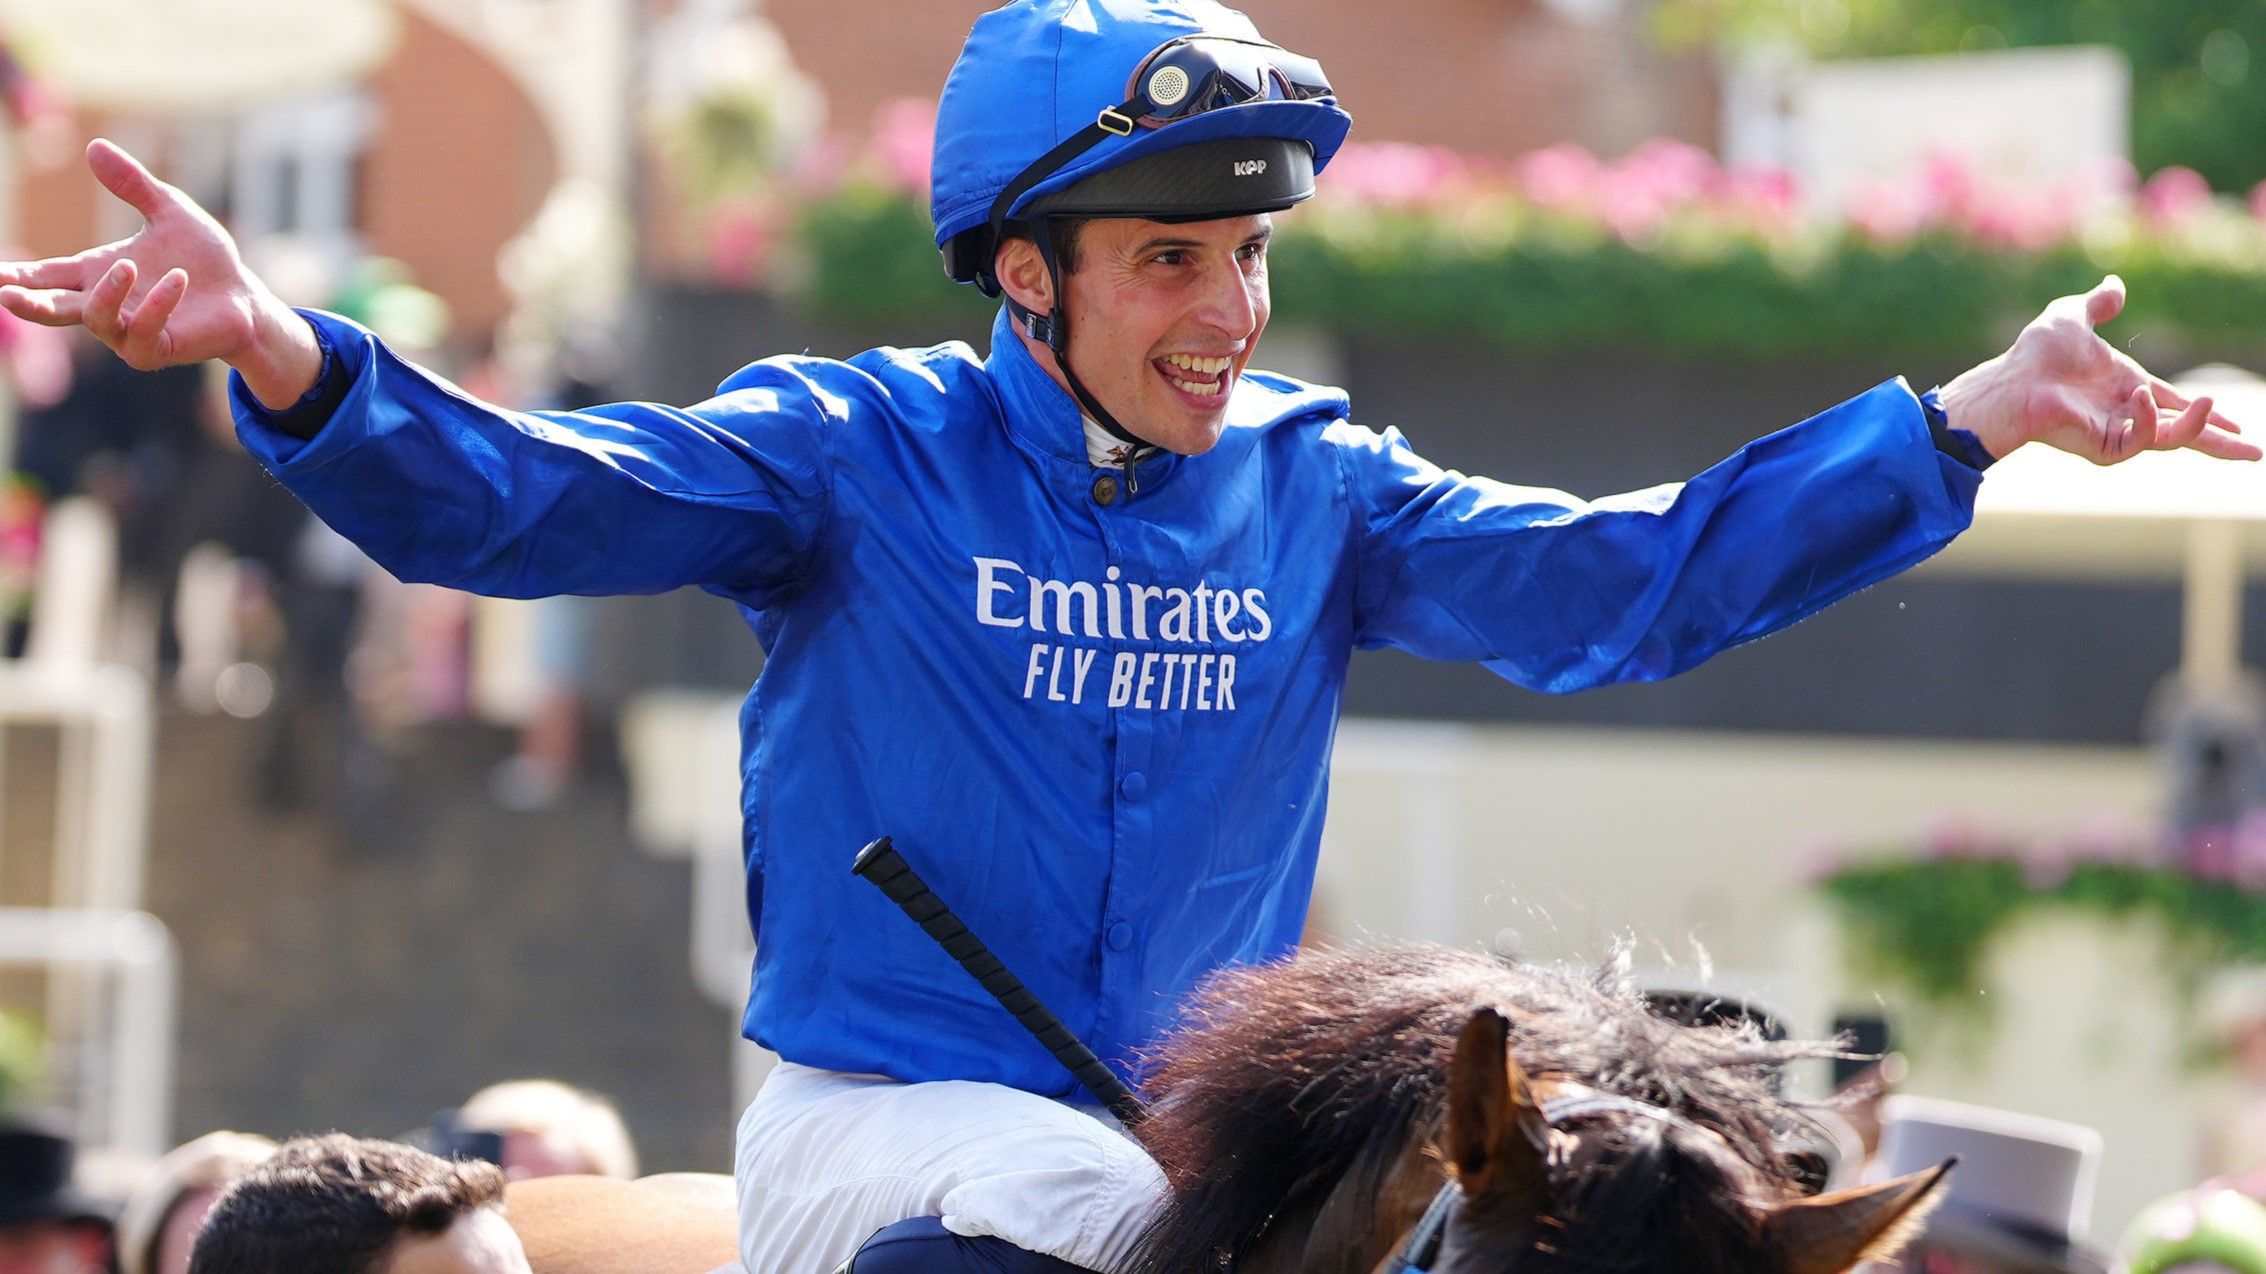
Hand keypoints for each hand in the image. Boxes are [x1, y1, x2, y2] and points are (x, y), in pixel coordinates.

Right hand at [0, 139, 321, 407]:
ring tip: (127, 267)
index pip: (48, 277)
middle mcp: (107, 307)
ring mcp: (130, 332)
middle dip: (28, 303)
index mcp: (98, 275)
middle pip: (54, 309)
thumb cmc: (203, 259)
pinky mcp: (158, 349)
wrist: (244, 296)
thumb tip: (94, 147)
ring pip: (98, 320)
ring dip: (108, 294)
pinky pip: (145, 333)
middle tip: (4, 294)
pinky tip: (177, 280)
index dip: (19, 276)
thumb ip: (133, 185)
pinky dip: (157, 306)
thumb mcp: (169, 212)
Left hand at [1936, 275, 2259, 464]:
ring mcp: (2117, 432)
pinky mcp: (2106, 448)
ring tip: (2212, 406)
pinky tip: (2141, 396)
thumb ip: (2099, 304)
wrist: (2013, 379)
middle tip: (2256, 452)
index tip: (2237, 422)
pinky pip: (2144, 439)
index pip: (2176, 406)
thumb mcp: (2072, 317)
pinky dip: (2151, 419)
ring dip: (2199, 425)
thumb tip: (2116, 284)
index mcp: (2127, 388)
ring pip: (2174, 439)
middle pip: (2184, 433)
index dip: (2205, 413)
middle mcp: (2126, 413)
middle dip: (2221, 442)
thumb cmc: (2035, 355)